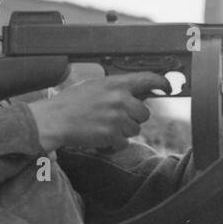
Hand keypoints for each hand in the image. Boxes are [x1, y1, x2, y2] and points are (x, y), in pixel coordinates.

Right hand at [28, 71, 169, 152]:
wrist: (56, 119)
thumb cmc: (71, 103)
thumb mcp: (95, 86)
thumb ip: (116, 88)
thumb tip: (134, 92)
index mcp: (116, 84)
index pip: (148, 79)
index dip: (161, 83)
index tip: (167, 87)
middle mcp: (120, 99)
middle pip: (144, 113)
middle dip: (134, 118)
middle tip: (118, 118)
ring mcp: (117, 118)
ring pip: (135, 129)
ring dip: (123, 131)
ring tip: (105, 127)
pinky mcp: (112, 135)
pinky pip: (123, 143)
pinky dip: (114, 144)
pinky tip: (102, 138)